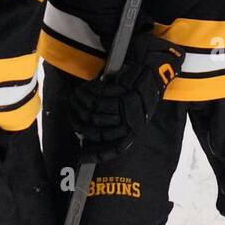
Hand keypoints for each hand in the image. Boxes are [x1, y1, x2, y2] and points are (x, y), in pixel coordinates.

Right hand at [70, 32, 182, 162]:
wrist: (152, 66)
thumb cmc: (138, 88)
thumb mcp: (132, 111)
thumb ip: (114, 124)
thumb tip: (88, 135)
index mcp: (136, 130)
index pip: (116, 149)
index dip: (97, 155)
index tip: (81, 157)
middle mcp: (134, 123)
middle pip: (96, 131)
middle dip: (79, 120)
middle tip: (72, 110)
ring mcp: (130, 109)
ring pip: (95, 113)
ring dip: (82, 103)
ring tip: (77, 96)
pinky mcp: (125, 94)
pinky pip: (99, 98)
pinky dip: (89, 92)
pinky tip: (87, 86)